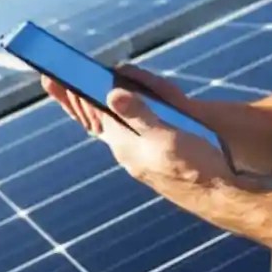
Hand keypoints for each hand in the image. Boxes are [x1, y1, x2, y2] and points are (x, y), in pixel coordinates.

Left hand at [40, 66, 238, 208]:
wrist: (218, 196)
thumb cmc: (195, 164)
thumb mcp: (166, 134)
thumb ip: (139, 114)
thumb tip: (111, 95)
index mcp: (125, 144)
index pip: (92, 113)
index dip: (74, 93)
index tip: (54, 76)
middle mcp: (126, 153)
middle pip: (93, 121)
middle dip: (73, 100)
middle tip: (52, 81)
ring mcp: (137, 160)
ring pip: (107, 129)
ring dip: (90, 110)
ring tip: (76, 95)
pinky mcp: (150, 163)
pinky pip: (122, 135)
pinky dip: (110, 120)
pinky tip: (112, 117)